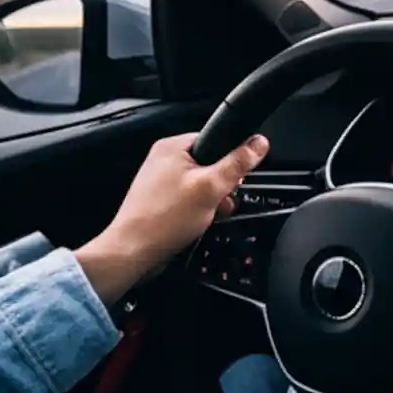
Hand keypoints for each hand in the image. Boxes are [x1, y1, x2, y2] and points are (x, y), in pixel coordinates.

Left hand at [76, 133, 268, 302]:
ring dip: (211, 200)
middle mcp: (163, 159)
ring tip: (208, 214)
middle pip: (209, 163)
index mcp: (173, 146)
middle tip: (220, 199)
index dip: (231, 158)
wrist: (133, 252)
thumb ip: (237, 164)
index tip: (236, 177)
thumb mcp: (211, 188)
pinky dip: (198, 209)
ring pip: (200, 184)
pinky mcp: (159, 200)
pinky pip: (188, 198)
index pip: (215, 139)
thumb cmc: (165, 219)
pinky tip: (197, 222)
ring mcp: (160, 181)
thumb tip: (259, 143)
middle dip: (221, 185)